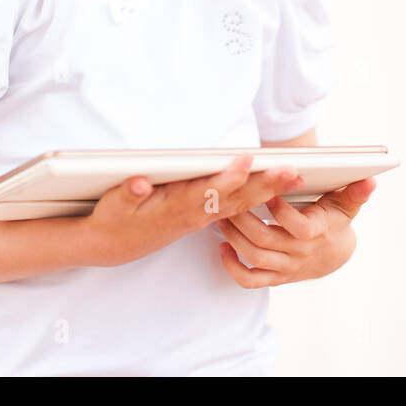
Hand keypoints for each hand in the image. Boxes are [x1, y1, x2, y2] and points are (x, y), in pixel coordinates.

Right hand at [83, 152, 306, 267]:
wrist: (113, 246)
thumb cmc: (113, 220)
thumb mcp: (114, 206)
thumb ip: (129, 193)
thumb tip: (140, 182)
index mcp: (176, 208)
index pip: (208, 191)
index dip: (228, 176)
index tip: (247, 159)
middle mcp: (194, 214)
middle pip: (235, 199)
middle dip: (264, 185)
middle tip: (291, 171)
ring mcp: (200, 218)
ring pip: (240, 203)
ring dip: (268, 191)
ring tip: (293, 178)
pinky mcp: (202, 217)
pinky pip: (235, 208)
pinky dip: (255, 199)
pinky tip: (274, 190)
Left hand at [215, 177, 376, 287]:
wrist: (335, 255)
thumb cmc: (335, 221)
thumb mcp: (347, 205)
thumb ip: (355, 192)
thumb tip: (370, 179)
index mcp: (317, 232)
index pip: (298, 227)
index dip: (281, 211)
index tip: (267, 191)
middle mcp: (299, 252)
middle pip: (265, 240)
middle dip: (242, 219)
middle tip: (228, 199)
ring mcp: (286, 267)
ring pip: (254, 256)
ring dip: (233, 236)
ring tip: (221, 216)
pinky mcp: (275, 277)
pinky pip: (250, 280)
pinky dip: (233, 268)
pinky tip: (223, 247)